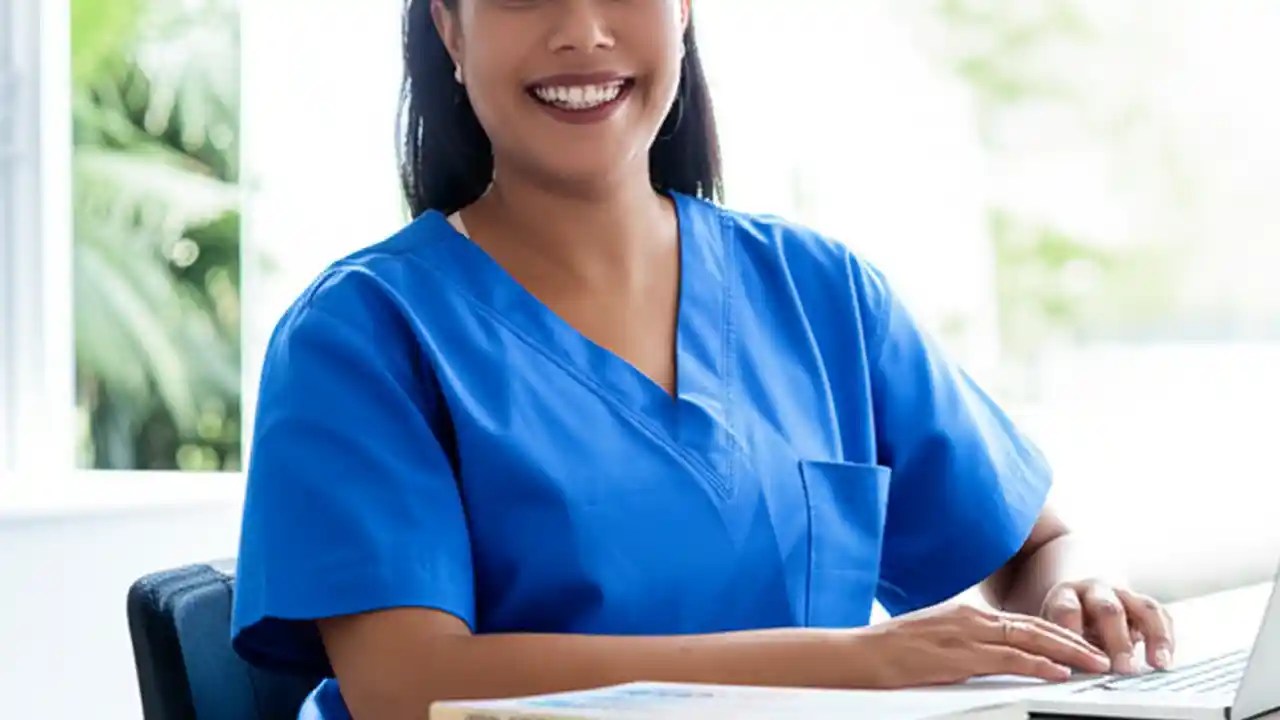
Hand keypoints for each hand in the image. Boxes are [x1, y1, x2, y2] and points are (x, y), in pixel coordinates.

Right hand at [857, 603, 1112, 687]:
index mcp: (966, 613)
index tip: (1082, 642)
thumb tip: (988, 654)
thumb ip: (964, 642)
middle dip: (1073, 639)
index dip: (1057, 631)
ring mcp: (966, 635)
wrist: (860, 655)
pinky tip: (1059, 671)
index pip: (1023, 620)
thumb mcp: (935, 638)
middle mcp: (971, 618)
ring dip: (1068, 652)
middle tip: (1102, 652)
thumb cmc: (891, 652)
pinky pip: (1008, 658)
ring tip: (1094, 662)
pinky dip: (1038, 663)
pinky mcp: (960, 656)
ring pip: (1030, 639)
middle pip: (1034, 625)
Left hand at [1040, 579, 1174, 673]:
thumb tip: (1074, 673)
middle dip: (1117, 640)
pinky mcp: (1143, 603)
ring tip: (1157, 664)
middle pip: (1107, 609)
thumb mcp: (1056, 634)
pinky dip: (1166, 638)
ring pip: (1142, 607)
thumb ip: (1065, 649)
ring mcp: (1122, 592)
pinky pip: (1161, 616)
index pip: (1067, 610)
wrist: (1081, 600)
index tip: (1080, 661)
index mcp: (1065, 595)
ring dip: (1152, 637)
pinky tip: (1165, 662)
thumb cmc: (1066, 624)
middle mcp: (1094, 589)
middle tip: (1122, 668)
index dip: (1074, 633)